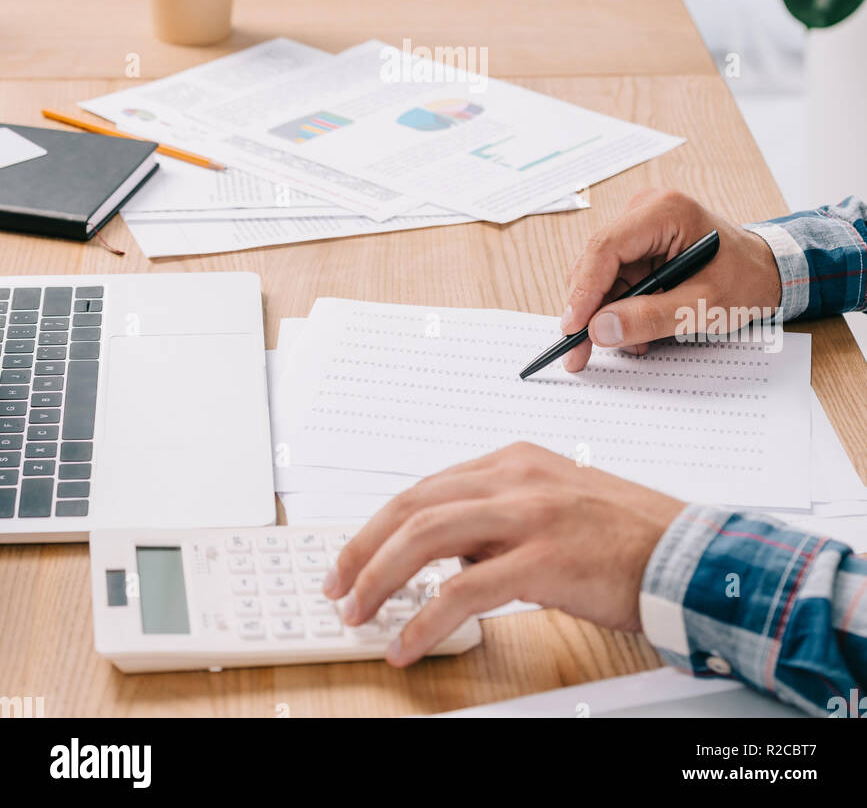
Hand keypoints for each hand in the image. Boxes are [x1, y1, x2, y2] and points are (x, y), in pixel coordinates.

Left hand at [322, 443, 684, 665]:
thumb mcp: (555, 505)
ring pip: (426, 537)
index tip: (353, 555)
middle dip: (363, 548)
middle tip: (337, 585)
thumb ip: (501, 519)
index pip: (426, 487)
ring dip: (379, 578)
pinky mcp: (542, 559)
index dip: (380, 524)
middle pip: (413, 506)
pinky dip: (423, 620)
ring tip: (358, 613)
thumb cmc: (627, 535)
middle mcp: (515, 477)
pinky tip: (408, 643)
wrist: (689, 554)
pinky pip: (462, 590)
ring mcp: (528, 515)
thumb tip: (451, 558)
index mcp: (514, 461)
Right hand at [560, 189, 781, 370]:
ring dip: (606, 312)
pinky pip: (615, 278)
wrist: (766, 271)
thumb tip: (599, 329)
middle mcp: (645, 210)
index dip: (584, 290)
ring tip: (626, 344)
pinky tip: (635, 331)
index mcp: (663, 211)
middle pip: (596, 261)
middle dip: (587, 308)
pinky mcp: (640, 244)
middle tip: (580, 351)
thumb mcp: (703, 306)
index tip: (573, 327)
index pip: (605, 247)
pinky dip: (619, 307)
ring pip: (600, 274)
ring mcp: (639, 226)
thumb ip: (650, 317)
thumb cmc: (745, 279)